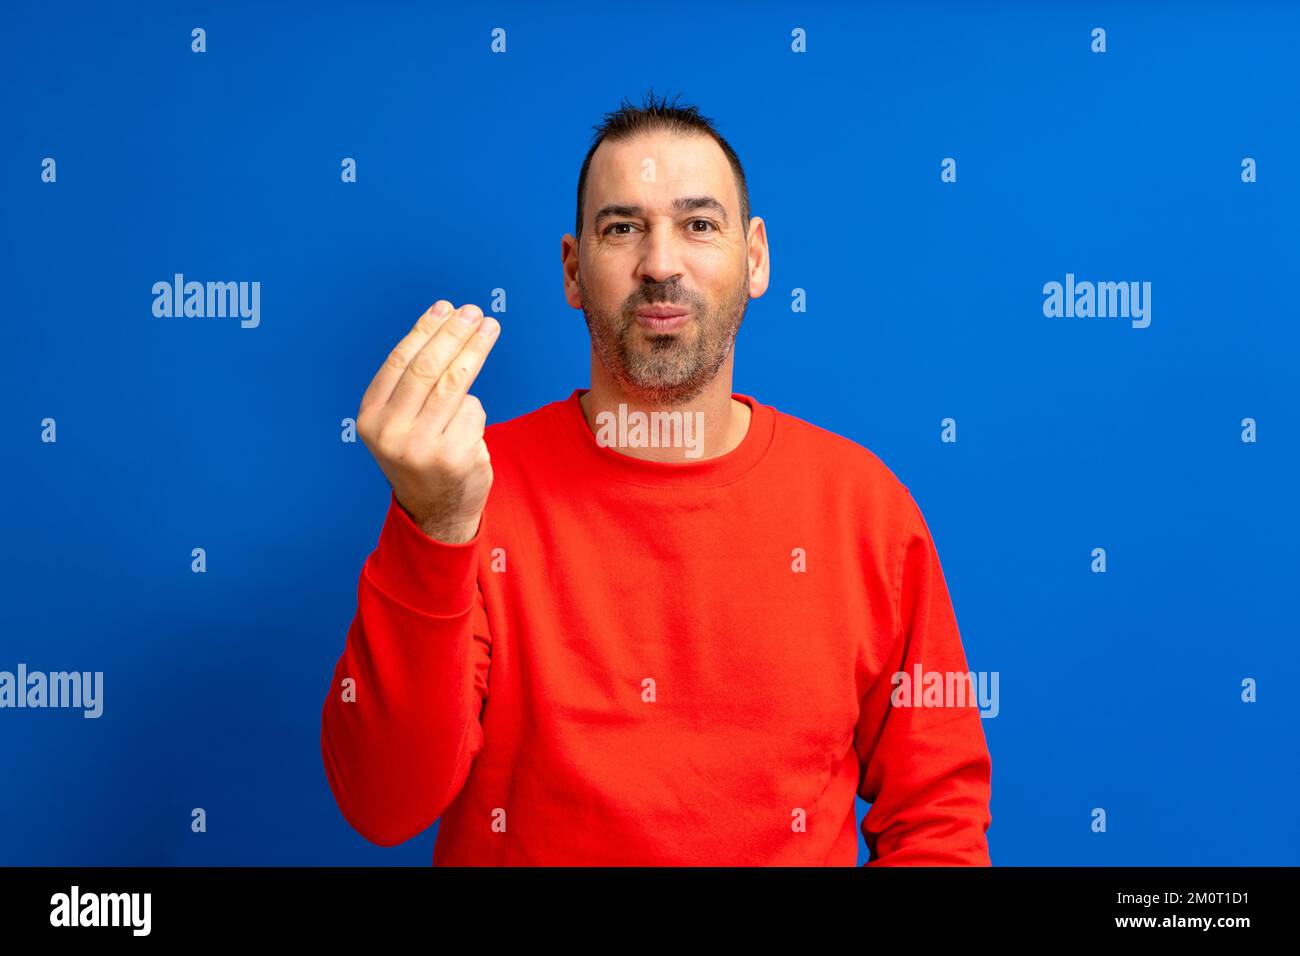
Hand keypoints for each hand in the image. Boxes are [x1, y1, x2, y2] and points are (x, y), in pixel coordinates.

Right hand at [356, 301, 500, 542]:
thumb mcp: (399, 422)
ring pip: (454, 385)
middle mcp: (391, 433)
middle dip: (454, 334)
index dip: (425, 330)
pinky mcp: (454, 458)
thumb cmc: (420, 454)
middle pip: (428, 368)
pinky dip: (475, 410)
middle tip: (474, 312)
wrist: (434, 511)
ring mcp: (422, 448)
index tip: (446, 307)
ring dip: (475, 350)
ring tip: (489, 328)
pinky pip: (473, 413)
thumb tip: (445, 324)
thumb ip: (411, 383)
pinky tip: (468, 422)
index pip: (400, 361)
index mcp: (370, 418)